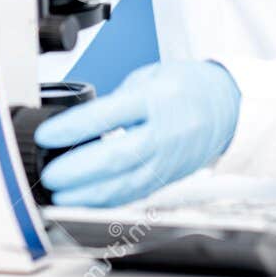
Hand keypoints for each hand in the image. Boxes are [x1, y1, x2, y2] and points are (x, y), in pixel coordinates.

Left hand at [33, 60, 239, 206]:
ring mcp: (168, 159)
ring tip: (61, 194)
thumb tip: (81, 124)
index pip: (110, 115)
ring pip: (126, 183)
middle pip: (117, 156)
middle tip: (50, 174)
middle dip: (79, 169)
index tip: (48, 135)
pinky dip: (107, 200)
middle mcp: (164, 132)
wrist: (227, 106)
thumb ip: (118, 99)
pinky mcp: (168, 178)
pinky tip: (86, 201)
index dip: (75, 128)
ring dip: (89, 193)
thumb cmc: (187, 87)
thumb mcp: (151, 75)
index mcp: (156, 98)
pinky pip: (134, 193)